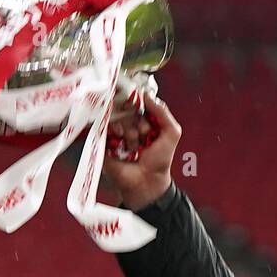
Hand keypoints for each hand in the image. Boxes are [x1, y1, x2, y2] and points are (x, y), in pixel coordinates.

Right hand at [102, 92, 180, 210]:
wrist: (147, 182)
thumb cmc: (160, 160)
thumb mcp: (171, 133)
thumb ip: (162, 112)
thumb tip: (146, 94)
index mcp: (143, 121)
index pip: (137, 102)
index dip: (139, 104)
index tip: (142, 109)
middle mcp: (128, 124)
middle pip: (126, 109)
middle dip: (137, 122)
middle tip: (143, 136)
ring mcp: (115, 133)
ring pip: (117, 118)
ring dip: (129, 133)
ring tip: (134, 147)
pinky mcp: (104, 141)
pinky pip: (105, 128)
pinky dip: (116, 135)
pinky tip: (123, 146)